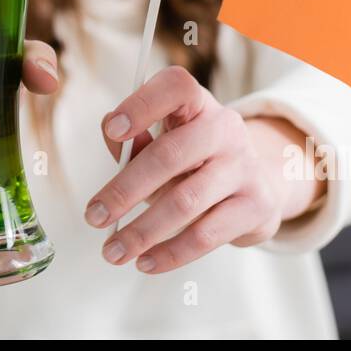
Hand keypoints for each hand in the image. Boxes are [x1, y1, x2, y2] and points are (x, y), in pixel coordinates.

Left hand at [85, 65, 301, 273]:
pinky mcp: (257, 206)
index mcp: (199, 105)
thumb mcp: (165, 144)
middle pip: (171, 154)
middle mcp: (226, 129)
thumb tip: (111, 134)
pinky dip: (171, 253)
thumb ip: (135, 140)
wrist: (257, 187)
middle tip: (94, 217)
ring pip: (186, 201)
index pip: (176, 87)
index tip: (112, 130)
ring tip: (113, 251)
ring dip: (142, 231)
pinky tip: (146, 262)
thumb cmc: (195, 163)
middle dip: (125, 190)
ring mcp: (245, 167)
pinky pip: (206, 235)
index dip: (142, 104)